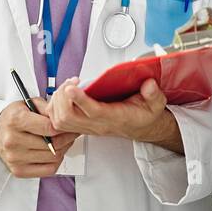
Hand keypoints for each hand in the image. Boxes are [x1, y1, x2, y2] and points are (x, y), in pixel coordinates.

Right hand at [0, 98, 78, 178]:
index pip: (49, 128)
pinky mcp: (18, 171)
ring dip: (63, 149)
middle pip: (53, 144)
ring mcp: (14, 158)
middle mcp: (13, 141)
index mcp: (16, 120)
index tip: (68, 125)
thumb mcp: (29, 103)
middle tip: (71, 133)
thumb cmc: (14, 118)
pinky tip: (54, 153)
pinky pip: (48, 170)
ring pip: (53, 158)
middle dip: (67, 138)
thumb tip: (64, 117)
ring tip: (63, 141)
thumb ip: (47, 108)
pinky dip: (56, 162)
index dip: (63, 126)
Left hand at [47, 77, 172, 143]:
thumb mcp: (156, 104)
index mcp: (115, 118)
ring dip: (57, 102)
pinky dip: (55, 108)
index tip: (72, 87)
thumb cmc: (144, 114)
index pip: (94, 112)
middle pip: (69, 118)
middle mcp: (98, 125)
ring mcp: (88, 127)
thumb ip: (154, 95)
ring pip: (60, 121)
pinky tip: (62, 95)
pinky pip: (59, 122)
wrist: (141, 127)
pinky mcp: (81, 126)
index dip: (80, 100)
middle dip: (63, 98)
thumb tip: (149, 85)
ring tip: (67, 86)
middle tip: (71, 83)